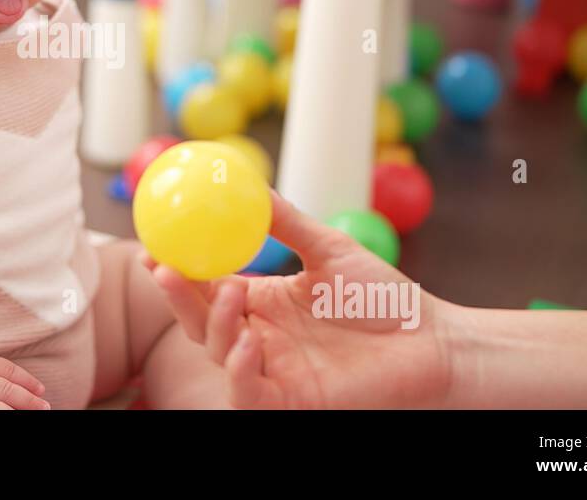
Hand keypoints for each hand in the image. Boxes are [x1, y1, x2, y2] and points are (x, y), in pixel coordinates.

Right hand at [143, 190, 460, 408]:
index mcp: (263, 302)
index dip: (177, 266)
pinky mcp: (292, 402)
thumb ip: (287, 223)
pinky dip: (240, 372)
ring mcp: (273, 371)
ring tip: (230, 296)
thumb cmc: (385, 298)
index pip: (207, 285)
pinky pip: (250, 394)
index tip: (154, 240)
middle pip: (201, 320)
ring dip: (215, 326)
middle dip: (176, 297)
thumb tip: (249, 183)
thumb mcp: (329, 249)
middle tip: (164, 267)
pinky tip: (250, 343)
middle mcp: (260, 337)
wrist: (432, 340)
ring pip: (220, 354)